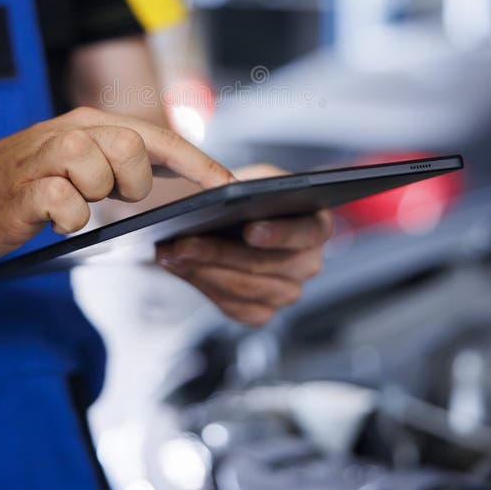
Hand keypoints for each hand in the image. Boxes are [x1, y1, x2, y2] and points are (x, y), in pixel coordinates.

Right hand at [0, 106, 232, 270]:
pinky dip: (67, 218)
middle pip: (134, 148)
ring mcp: (45, 156)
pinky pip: (66, 201)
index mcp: (89, 122)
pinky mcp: (24, 188)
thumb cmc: (20, 186)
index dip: (196, 161)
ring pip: (101, 168)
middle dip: (135, 182)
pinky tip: (52, 220)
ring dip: (97, 198)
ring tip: (74, 205)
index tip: (229, 183)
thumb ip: (114, 163)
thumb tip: (168, 178)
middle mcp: (70, 130)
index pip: (157, 136)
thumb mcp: (72, 164)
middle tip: (110, 197)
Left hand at [156, 164, 333, 325]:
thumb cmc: (246, 197)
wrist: (230, 220)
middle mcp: (309, 263)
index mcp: (317, 225)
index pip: (308, 232)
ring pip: (245, 288)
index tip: (249, 230)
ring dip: (203, 269)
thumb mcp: (252, 178)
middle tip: (185, 242)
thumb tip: (229, 193)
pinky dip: (203, 286)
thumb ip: (249, 184)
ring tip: (173, 252)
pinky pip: (234, 307)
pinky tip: (180, 268)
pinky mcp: (263, 311)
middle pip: (267, 265)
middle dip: (221, 253)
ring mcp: (287, 291)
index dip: (280, 233)